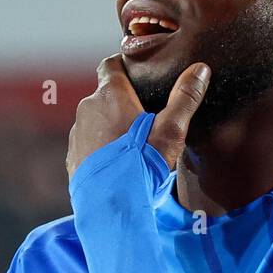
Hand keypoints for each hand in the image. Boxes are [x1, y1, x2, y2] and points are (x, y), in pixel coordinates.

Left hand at [66, 54, 210, 178]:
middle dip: (120, 101)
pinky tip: (114, 163)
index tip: (134, 71)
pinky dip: (98, 148)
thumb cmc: (142, 165)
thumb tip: (200, 69)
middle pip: (103, 94)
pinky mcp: (72, 159)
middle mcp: (87, 109)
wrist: (111, 207)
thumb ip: (185, 97)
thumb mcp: (171, 130)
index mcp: (110, 95)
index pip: (110, 65)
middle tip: (142, 115)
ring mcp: (76, 134)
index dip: (122, 65)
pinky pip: (86, 145)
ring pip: (93, 121)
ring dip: (108, 126)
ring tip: (129, 144)